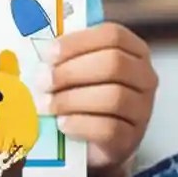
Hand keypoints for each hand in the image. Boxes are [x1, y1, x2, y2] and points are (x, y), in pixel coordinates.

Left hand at [41, 22, 157, 170]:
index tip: (48, 54)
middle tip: (41, 82)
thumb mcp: (74, 68)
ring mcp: (142, 109)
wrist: (90, 141)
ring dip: (71, 99)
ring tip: (45, 105)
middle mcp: (144, 77)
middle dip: (70, 72)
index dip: (78, 42)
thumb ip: (63, 54)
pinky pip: (109, 128)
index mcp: (132, 50)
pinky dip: (79, 124)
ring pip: (113, 97)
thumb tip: (33, 44)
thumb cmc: (79, 94)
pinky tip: (61, 124)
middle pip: (114, 64)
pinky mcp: (132, 138)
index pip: (113, 35)